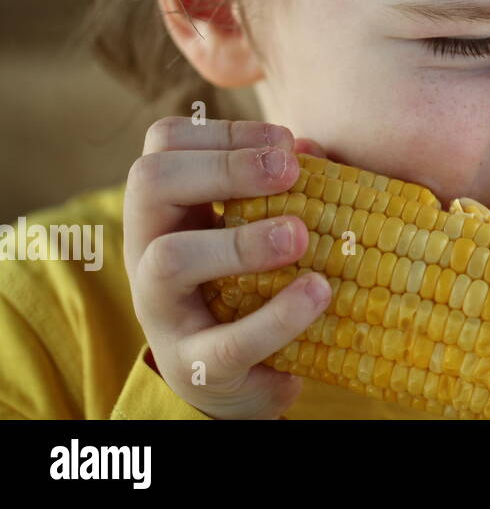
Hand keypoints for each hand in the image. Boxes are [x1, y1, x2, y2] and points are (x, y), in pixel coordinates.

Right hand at [123, 116, 333, 418]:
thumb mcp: (262, 228)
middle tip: (289, 171)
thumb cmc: (256, 283)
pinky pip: (225, 342)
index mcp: (168, 209)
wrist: (240, 379)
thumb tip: (314, 150)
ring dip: (240, 242)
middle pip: (151, 182)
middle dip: (225, 168)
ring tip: (299, 236)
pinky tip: (318, 292)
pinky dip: (277, 316)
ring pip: (169, 260)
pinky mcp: (194, 367)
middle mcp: (149, 250)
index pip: (166, 143)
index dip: (226, 132)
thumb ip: (285, 187)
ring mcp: (163, 311)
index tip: (285, 142)